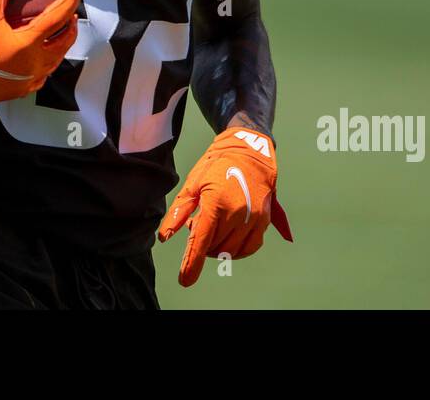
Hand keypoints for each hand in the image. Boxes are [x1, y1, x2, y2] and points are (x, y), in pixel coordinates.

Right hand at [0, 0, 79, 112]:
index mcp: (28, 44)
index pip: (57, 18)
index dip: (68, 2)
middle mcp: (34, 64)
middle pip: (63, 43)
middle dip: (70, 27)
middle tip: (71, 14)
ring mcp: (27, 80)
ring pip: (55, 61)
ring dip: (61, 45)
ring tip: (61, 33)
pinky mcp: (19, 90)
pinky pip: (42, 75)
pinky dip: (47, 62)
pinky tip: (41, 57)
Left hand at [157, 126, 292, 286]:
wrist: (249, 150)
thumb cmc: (216, 165)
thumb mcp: (193, 184)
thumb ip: (179, 212)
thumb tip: (165, 237)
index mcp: (216, 203)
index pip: (201, 241)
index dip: (192, 264)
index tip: (185, 280)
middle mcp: (237, 213)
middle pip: (215, 247)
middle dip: (203, 245)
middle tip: (199, 225)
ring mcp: (254, 218)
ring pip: (233, 251)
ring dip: (219, 248)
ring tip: (214, 228)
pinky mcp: (265, 220)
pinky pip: (251, 247)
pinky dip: (238, 250)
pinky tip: (229, 239)